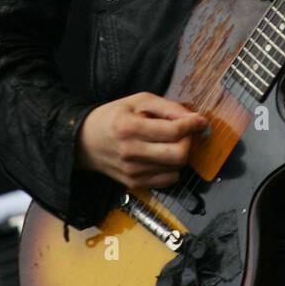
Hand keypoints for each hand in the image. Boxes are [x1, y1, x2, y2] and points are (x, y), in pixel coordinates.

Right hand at [75, 92, 207, 186]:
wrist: (84, 141)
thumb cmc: (114, 116)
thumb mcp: (138, 101)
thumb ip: (167, 107)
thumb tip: (194, 118)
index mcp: (130, 128)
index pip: (173, 132)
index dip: (192, 125)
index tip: (200, 121)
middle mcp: (131, 153)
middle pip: (179, 155)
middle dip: (188, 142)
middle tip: (183, 133)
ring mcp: (133, 172)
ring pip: (176, 169)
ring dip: (179, 154)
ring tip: (167, 143)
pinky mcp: (134, 184)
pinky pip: (168, 180)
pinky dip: (171, 168)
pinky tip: (161, 156)